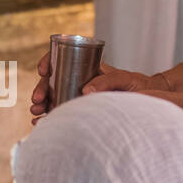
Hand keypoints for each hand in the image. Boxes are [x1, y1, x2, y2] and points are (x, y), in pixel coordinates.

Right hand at [30, 54, 168, 122]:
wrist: (146, 101)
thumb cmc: (137, 86)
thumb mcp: (124, 79)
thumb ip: (108, 82)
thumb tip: (85, 90)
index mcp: (86, 67)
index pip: (61, 59)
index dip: (48, 62)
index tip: (43, 71)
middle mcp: (77, 79)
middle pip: (52, 81)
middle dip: (41, 89)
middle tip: (37, 101)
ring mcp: (76, 95)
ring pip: (52, 97)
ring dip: (40, 105)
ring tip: (36, 114)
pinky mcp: (78, 110)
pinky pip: (59, 112)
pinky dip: (47, 117)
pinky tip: (39, 123)